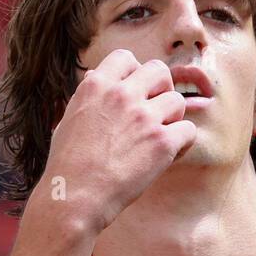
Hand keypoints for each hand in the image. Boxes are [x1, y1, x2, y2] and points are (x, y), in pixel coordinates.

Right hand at [32, 49, 197, 233]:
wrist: (73, 198)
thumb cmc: (66, 166)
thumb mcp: (67, 119)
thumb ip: (88, 97)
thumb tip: (96, 76)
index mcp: (96, 85)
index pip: (126, 58)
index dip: (134, 74)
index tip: (133, 94)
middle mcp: (121, 95)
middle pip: (159, 70)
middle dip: (161, 89)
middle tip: (154, 113)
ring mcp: (143, 117)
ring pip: (177, 101)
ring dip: (172, 119)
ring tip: (158, 139)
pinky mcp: (161, 143)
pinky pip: (188, 130)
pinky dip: (183, 143)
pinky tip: (169, 155)